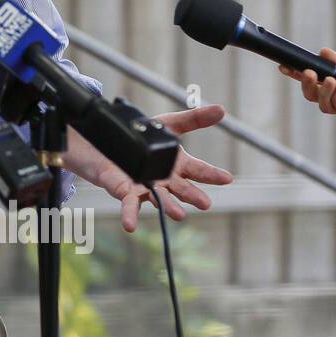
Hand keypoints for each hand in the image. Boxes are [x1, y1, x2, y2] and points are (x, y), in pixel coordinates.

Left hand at [90, 105, 233, 232]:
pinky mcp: (125, 191)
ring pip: (159, 198)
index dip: (212, 174)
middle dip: (192, 195)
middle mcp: (165, 180)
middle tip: (205, 203)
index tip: (227, 178)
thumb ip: (193, 119)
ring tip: (179, 215)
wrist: (108, 144)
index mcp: (178, 165)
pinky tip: (130, 226)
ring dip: (168, 207)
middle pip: (181, 188)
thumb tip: (222, 110)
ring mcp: (146, 187)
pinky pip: (128, 204)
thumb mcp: (168, 124)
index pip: (198, 170)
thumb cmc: (142, 138)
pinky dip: (130, 215)